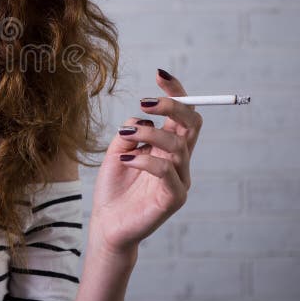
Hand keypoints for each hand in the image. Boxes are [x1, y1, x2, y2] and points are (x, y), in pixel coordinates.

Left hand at [86, 69, 202, 257]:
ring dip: (149, 133)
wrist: (108, 225)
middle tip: (145, 100)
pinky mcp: (173, 198)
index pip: (183, 114)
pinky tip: (125, 160)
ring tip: (126, 135)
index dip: (177, 92)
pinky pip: (166, 171)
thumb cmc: (114, 188)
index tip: (160, 74)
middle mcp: (178, 160)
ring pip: (176, 145)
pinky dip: (144, 160)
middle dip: (172, 105)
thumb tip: (141, 116)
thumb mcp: (117, 151)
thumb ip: (130, 132)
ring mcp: (179, 179)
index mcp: (167, 147)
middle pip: (191, 124)